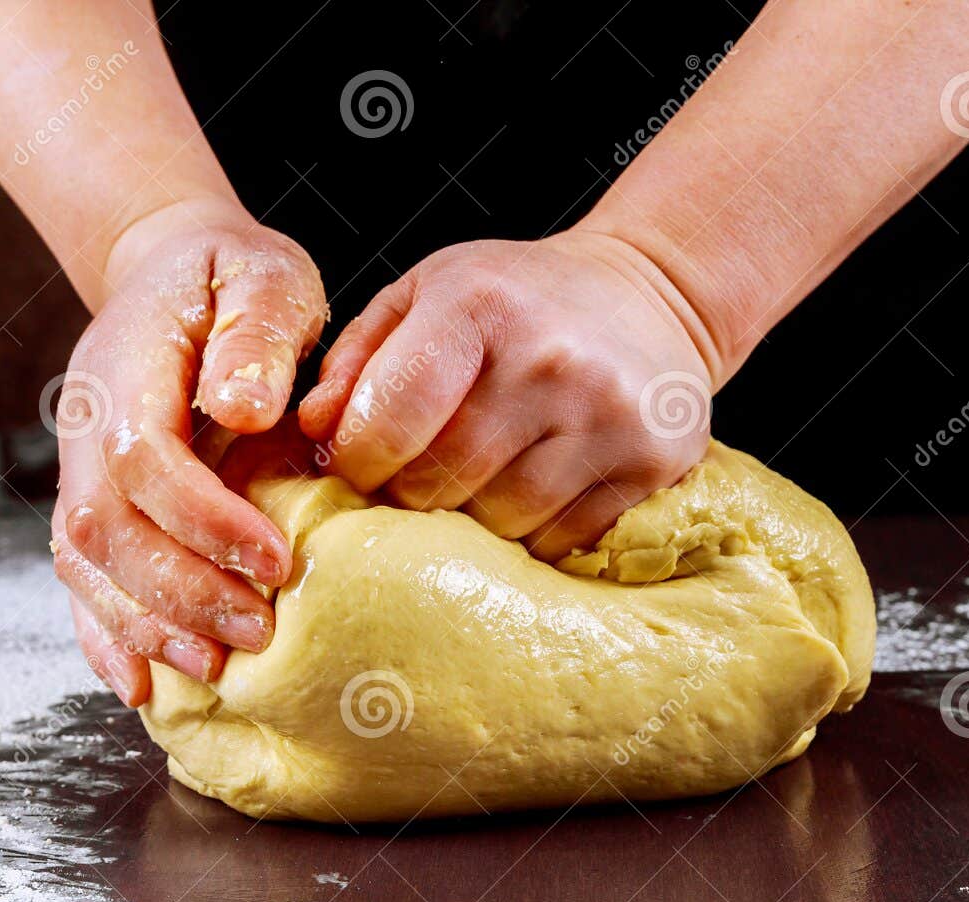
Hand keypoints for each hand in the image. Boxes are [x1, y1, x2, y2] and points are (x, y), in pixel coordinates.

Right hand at [50, 200, 325, 706]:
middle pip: (105, 528)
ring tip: (220, 670)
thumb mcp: (264, 277)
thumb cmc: (235, 279)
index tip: (279, 559)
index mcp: (122, 369)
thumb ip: (258, 334)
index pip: (144, 460)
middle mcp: (84, 426)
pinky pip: (80, 581)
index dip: (205, 520)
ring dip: (148, 627)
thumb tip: (242, 410)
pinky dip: (107, 636)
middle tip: (261, 631)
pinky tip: (143, 685)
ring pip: (86, 567)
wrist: (175, 274)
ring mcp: (79, 469)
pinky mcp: (92, 504)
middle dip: (180, 591)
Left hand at [298, 228, 719, 560]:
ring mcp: (607, 417)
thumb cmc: (520, 301)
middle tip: (414, 482)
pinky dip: (534, 534)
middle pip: (441, 483)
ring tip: (479, 483)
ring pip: (500, 522)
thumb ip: (359, 358)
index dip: (357, 463)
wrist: (655, 297)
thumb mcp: (428, 294)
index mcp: (479, 306)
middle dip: (410, 495)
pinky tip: (536, 491)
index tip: (358, 467)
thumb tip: (312, 435)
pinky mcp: (650, 464)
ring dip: (473, 520)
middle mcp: (550, 360)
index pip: (390, 420)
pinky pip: (560, 540)